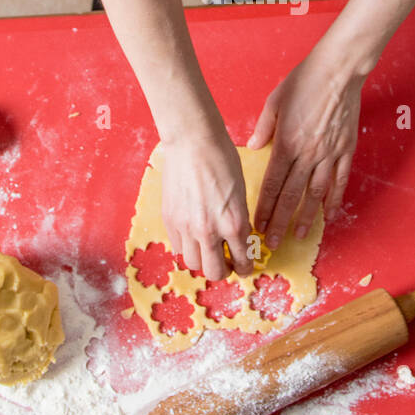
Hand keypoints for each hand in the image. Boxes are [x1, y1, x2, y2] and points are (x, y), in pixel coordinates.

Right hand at [159, 130, 253, 280]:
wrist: (193, 141)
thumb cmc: (222, 159)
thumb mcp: (241, 193)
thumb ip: (239, 221)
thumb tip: (237, 240)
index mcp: (234, 223)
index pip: (242, 261)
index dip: (245, 268)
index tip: (244, 266)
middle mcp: (209, 231)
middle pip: (214, 272)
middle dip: (224, 271)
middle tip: (227, 263)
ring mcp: (186, 227)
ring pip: (193, 264)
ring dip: (203, 261)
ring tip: (208, 251)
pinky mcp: (169, 220)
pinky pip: (177, 248)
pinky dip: (187, 248)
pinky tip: (193, 238)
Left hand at [248, 48, 361, 247]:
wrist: (337, 71)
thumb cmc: (305, 82)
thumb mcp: (275, 101)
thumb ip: (263, 127)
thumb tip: (253, 146)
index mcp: (287, 143)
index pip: (273, 184)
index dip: (265, 207)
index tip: (258, 225)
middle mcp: (308, 153)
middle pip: (292, 195)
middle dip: (281, 221)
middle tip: (273, 242)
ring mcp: (329, 153)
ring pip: (316, 193)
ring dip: (307, 217)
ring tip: (299, 235)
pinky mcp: (346, 149)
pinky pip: (340, 179)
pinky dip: (335, 198)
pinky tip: (330, 213)